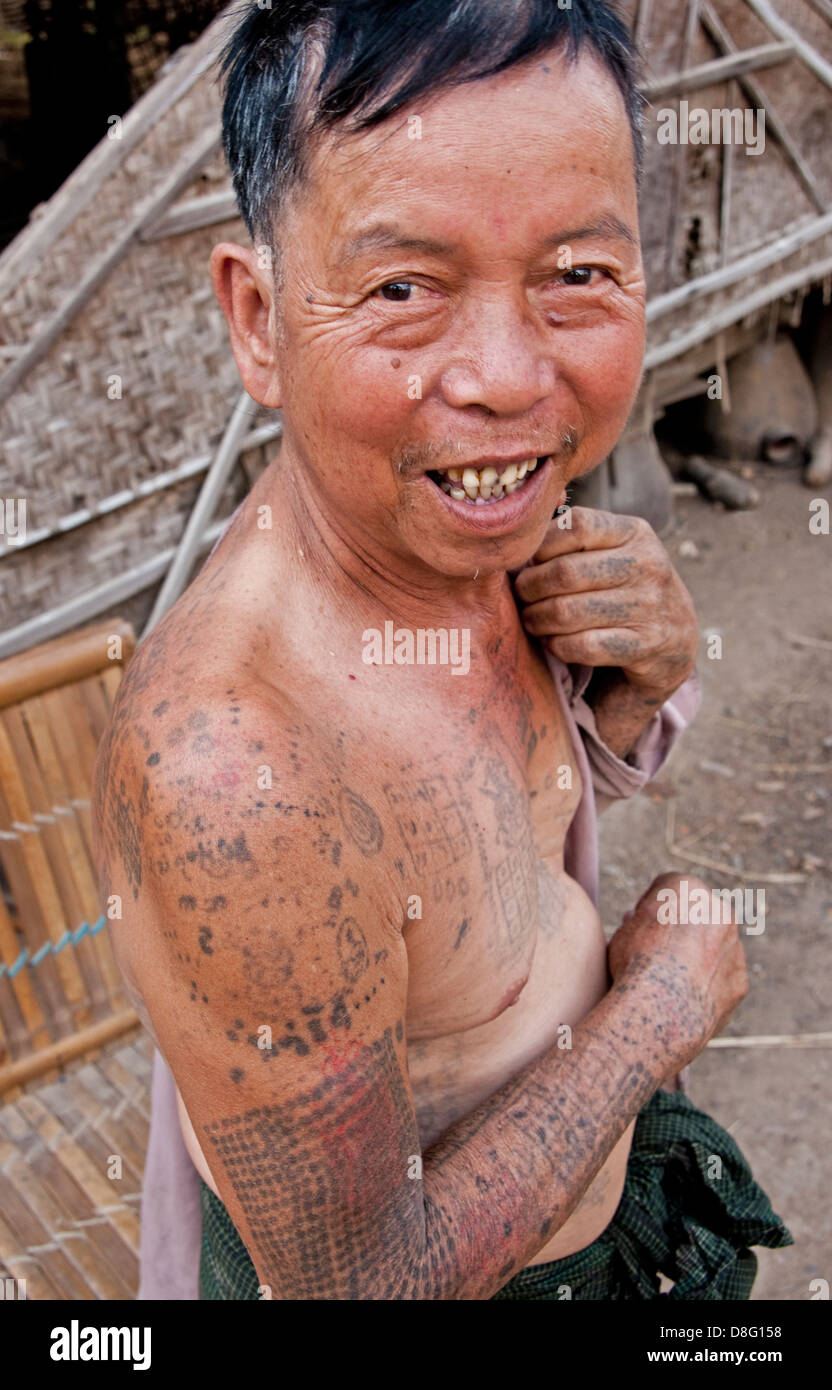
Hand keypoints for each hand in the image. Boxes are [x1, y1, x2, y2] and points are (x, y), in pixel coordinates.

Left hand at [514, 507, 697, 705]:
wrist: (677, 639)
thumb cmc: (627, 588)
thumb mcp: (616, 550)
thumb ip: (577, 535)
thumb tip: (523, 529)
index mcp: (635, 533)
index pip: (576, 525)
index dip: (541, 545)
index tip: (531, 563)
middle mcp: (648, 564)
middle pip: (565, 572)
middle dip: (530, 588)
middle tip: (521, 597)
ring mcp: (650, 606)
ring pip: (568, 611)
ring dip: (538, 619)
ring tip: (531, 620)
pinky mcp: (646, 646)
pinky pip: (583, 645)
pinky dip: (558, 645)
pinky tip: (553, 642)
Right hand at [608, 873, 748, 1069]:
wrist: (662, 1008)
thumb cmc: (634, 964)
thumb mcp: (623, 931)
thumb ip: (637, 921)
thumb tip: (635, 918)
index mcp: (687, 887)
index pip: (666, 889)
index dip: (649, 908)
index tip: (638, 926)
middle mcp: (719, 909)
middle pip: (697, 914)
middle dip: (680, 929)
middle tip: (654, 953)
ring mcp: (735, 945)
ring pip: (713, 947)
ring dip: (697, 957)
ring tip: (668, 982)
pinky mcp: (741, 980)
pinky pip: (721, 979)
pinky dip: (707, 986)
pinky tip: (684, 1000)